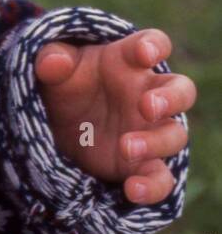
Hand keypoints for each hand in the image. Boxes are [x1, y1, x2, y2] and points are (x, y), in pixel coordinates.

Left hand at [34, 28, 195, 203]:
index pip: (154, 43)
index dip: (155, 46)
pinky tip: (131, 189)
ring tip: (126, 147)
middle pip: (181, 90)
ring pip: (175, 134)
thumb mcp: (53, 68)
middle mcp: (146, 94)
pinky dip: (153, 186)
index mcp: (127, 61)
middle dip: (171, 98)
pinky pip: (162, 178)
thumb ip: (52, 60)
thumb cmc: (65, 85)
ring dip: (156, 142)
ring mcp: (149, 130)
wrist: (57, 125)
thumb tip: (53, 62)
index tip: (144, 54)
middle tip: (146, 106)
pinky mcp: (142, 165)